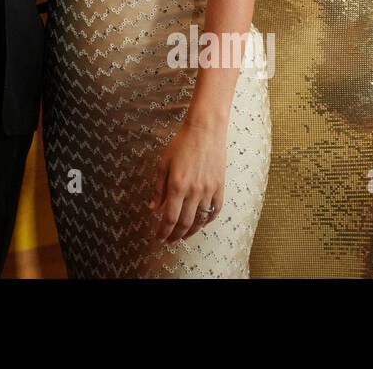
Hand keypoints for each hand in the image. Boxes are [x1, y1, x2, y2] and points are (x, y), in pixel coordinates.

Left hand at [148, 117, 226, 243]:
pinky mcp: (220, 188)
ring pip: (200, 220)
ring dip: (190, 232)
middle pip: (184, 223)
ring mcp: (209, 191)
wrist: (206, 131)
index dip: (163, 231)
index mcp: (177, 186)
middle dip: (175, 235)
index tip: (158, 238)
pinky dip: (207, 221)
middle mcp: (194, 192)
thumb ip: (158, 188)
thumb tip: (153, 208)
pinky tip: (201, 224)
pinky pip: (215, 211)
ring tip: (182, 237)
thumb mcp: (163, 163)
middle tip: (168, 241)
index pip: (169, 217)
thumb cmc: (181, 144)